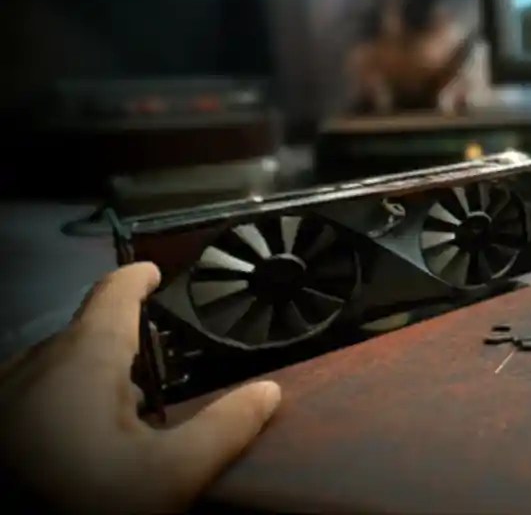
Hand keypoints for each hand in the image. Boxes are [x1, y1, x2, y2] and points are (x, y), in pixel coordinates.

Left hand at [0, 263, 281, 513]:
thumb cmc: (84, 496)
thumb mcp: (169, 475)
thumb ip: (223, 429)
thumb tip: (270, 391)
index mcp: (83, 359)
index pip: (112, 295)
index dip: (137, 279)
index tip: (154, 272)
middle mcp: (34, 365)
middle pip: (85, 334)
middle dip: (122, 342)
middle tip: (162, 365)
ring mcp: (6, 396)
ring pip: (55, 368)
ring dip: (90, 375)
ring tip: (127, 406)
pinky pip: (32, 396)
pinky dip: (63, 400)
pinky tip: (81, 440)